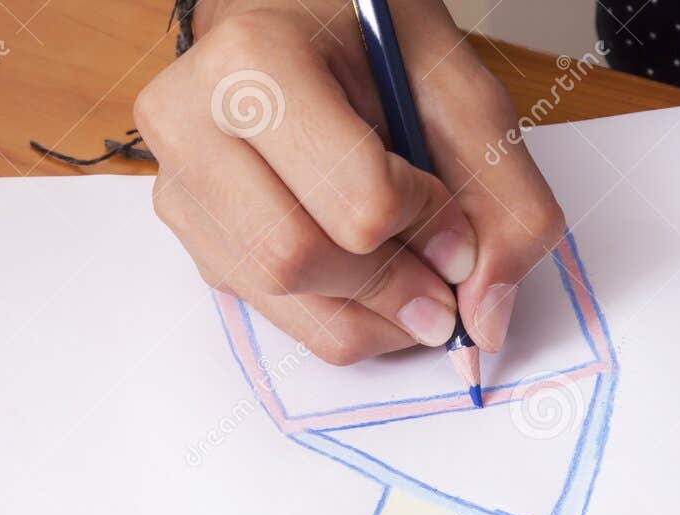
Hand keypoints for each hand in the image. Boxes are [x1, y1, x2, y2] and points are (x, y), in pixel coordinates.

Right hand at [133, 0, 563, 364]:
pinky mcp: (189, 235)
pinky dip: (338, 318)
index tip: (458, 228)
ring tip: (416, 292)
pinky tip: (369, 281)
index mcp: (255, 64)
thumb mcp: (453, 85)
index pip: (355, 201)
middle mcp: (191, 125)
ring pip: (282, 302)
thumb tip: (486, 320)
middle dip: (393, 291)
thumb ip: (502, 195)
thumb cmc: (362, 41)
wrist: (285, 20)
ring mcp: (177, 185)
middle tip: (446, 292)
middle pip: (298, 261)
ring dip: (370, 318)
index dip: (427, 230)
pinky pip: (270, 315)